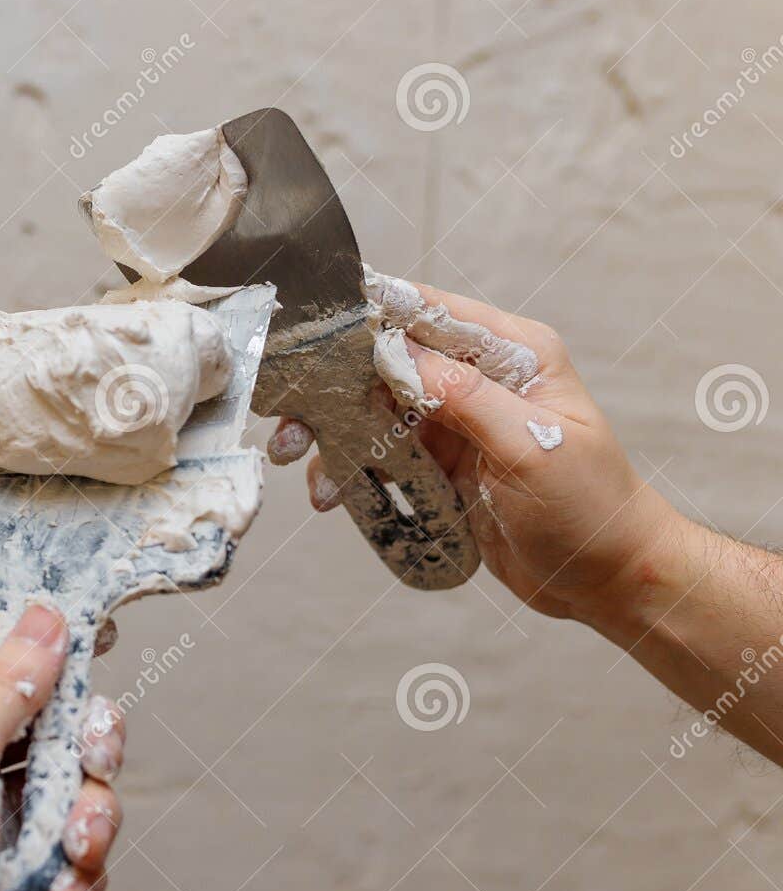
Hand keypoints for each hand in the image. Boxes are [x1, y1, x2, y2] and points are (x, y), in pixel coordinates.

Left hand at [0, 605, 124, 890]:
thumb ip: (6, 682)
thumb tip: (44, 620)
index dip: (38, 646)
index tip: (93, 642)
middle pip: (46, 716)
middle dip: (82, 745)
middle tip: (92, 759)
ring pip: (71, 784)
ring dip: (87, 815)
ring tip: (75, 847)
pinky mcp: (13, 867)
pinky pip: (72, 845)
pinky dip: (77, 867)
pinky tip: (60, 890)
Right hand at [268, 276, 686, 628]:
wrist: (603, 577)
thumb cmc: (591, 508)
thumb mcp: (532, 448)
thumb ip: (465, 398)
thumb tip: (397, 356)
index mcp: (512, 354)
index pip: (429, 313)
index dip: (369, 314)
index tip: (312, 326)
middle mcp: (477, 379)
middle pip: (386, 361)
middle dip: (332, 386)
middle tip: (288, 416)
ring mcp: (455, 422)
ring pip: (371, 409)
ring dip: (331, 433)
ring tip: (296, 460)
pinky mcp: (438, 463)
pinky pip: (378, 455)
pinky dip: (349, 470)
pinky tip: (331, 494)